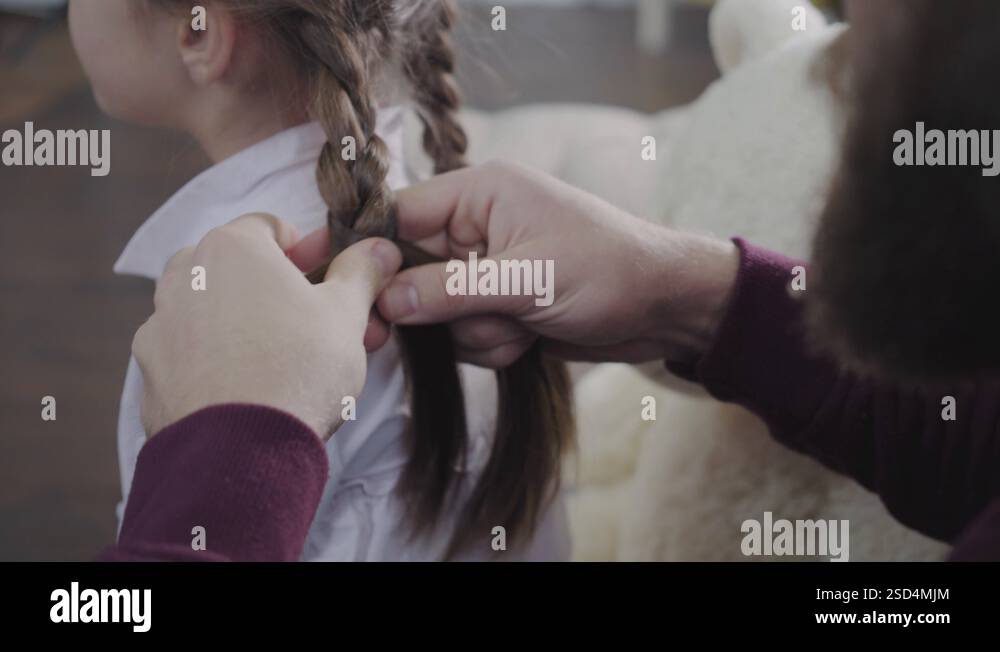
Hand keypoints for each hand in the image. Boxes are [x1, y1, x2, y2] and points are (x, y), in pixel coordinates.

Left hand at [133, 213, 401, 439]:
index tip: (329, 280)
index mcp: (232, 248)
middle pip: (237, 268)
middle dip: (277, 290)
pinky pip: (189, 354)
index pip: (271, 226)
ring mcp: (161, 325)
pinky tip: (247, 389)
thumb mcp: (346, 315)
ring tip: (284, 360)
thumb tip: (380, 249)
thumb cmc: (297, 369)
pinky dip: (215, 361)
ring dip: (245, 323)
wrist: (241, 451)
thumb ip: (362, 273)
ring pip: (211, 310)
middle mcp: (185, 276)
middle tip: (316, 324)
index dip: (307, 251)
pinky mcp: (151, 372)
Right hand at [291, 161, 739, 367]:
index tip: (352, 289)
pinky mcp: (500, 305)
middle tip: (480, 315)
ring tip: (526, 323)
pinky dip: (494, 345)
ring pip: (440, 314)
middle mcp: (478, 227)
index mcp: (482, 193)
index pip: (401, 215)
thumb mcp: (528, 279)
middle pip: (413, 272)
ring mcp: (488, 269)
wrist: (666, 308)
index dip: (375, 253)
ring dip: (477, 332)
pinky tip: (532, 337)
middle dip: (444, 308)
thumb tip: (386, 302)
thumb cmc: (610, 272)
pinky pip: (466, 335)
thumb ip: (451, 291)